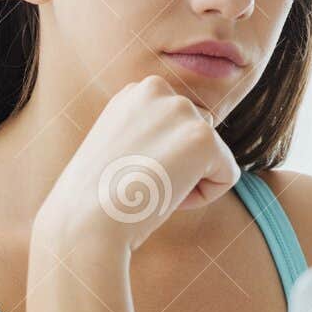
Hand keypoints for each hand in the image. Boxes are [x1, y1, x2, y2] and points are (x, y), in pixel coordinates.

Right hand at [37, 72, 240, 254]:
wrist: (84, 222)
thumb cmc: (93, 201)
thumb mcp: (115, 151)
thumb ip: (146, 136)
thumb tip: (176, 146)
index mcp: (133, 92)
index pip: (174, 127)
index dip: (157, 160)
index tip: (128, 174)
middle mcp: (157, 90)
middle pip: (197, 136)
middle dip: (179, 167)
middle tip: (140, 185)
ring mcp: (181, 111)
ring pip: (213, 156)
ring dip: (190, 180)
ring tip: (152, 189)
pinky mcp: (202, 138)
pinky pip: (227, 175)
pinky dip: (205, 197)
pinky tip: (168, 197)